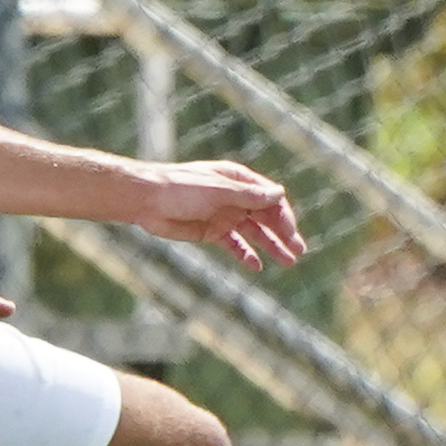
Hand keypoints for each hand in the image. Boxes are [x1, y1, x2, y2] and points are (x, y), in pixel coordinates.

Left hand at [129, 159, 306, 269]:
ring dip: (270, 246)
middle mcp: (234, 198)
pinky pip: (233, 244)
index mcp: (238, 180)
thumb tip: (279, 194)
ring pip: (253, 233)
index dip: (283, 216)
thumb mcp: (218, 191)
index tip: (290, 234)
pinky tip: (255, 265)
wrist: (146, 200)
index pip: (270, 199)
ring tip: (287, 261)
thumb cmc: (180, 188)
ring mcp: (223, 215)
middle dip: (283, 234)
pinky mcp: (210, 231)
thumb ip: (248, 196)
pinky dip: (245, 254)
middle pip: (265, 217)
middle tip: (299, 251)